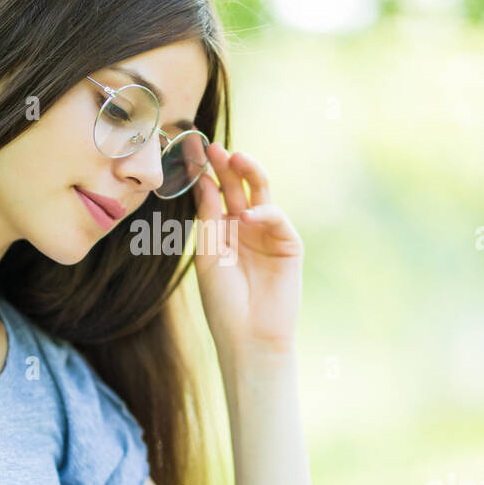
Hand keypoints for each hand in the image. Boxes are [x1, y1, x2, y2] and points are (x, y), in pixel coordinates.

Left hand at [190, 143, 302, 360]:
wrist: (248, 337)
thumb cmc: (223, 302)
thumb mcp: (208, 255)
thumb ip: (209, 218)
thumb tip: (205, 181)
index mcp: (223, 231)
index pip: (216, 194)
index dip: (208, 174)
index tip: (193, 152)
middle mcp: (247, 228)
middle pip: (239, 189)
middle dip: (229, 167)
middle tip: (215, 147)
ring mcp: (269, 235)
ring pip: (262, 195)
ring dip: (251, 175)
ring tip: (236, 159)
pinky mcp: (289, 246)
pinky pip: (278, 220)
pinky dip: (264, 214)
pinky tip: (248, 216)